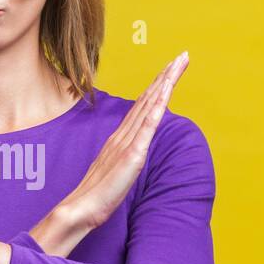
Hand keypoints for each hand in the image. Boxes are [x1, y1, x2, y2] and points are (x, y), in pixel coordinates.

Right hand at [58, 52, 189, 231]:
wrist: (80, 208)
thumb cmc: (96, 195)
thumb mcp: (114, 171)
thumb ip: (123, 158)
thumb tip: (132, 153)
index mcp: (121, 137)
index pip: (143, 105)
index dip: (158, 85)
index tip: (170, 68)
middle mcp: (124, 134)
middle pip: (149, 98)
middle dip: (166, 75)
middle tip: (182, 55)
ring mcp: (127, 142)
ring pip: (150, 105)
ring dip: (166, 82)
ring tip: (179, 63)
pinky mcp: (132, 155)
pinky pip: (147, 127)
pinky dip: (156, 107)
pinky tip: (166, 93)